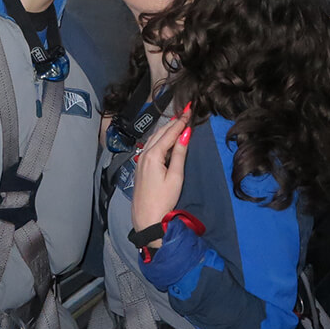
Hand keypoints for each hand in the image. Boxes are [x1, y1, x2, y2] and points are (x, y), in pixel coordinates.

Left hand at [131, 110, 190, 239]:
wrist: (147, 219)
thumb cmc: (163, 201)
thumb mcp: (175, 177)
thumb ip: (180, 154)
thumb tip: (185, 135)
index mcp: (153, 155)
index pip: (170, 133)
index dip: (180, 121)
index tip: (189, 110)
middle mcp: (144, 155)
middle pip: (160, 133)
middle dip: (173, 122)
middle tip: (185, 112)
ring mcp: (140, 161)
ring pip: (153, 139)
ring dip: (165, 129)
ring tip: (177, 121)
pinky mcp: (140, 167)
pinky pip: (150, 147)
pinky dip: (159, 139)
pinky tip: (165, 139)